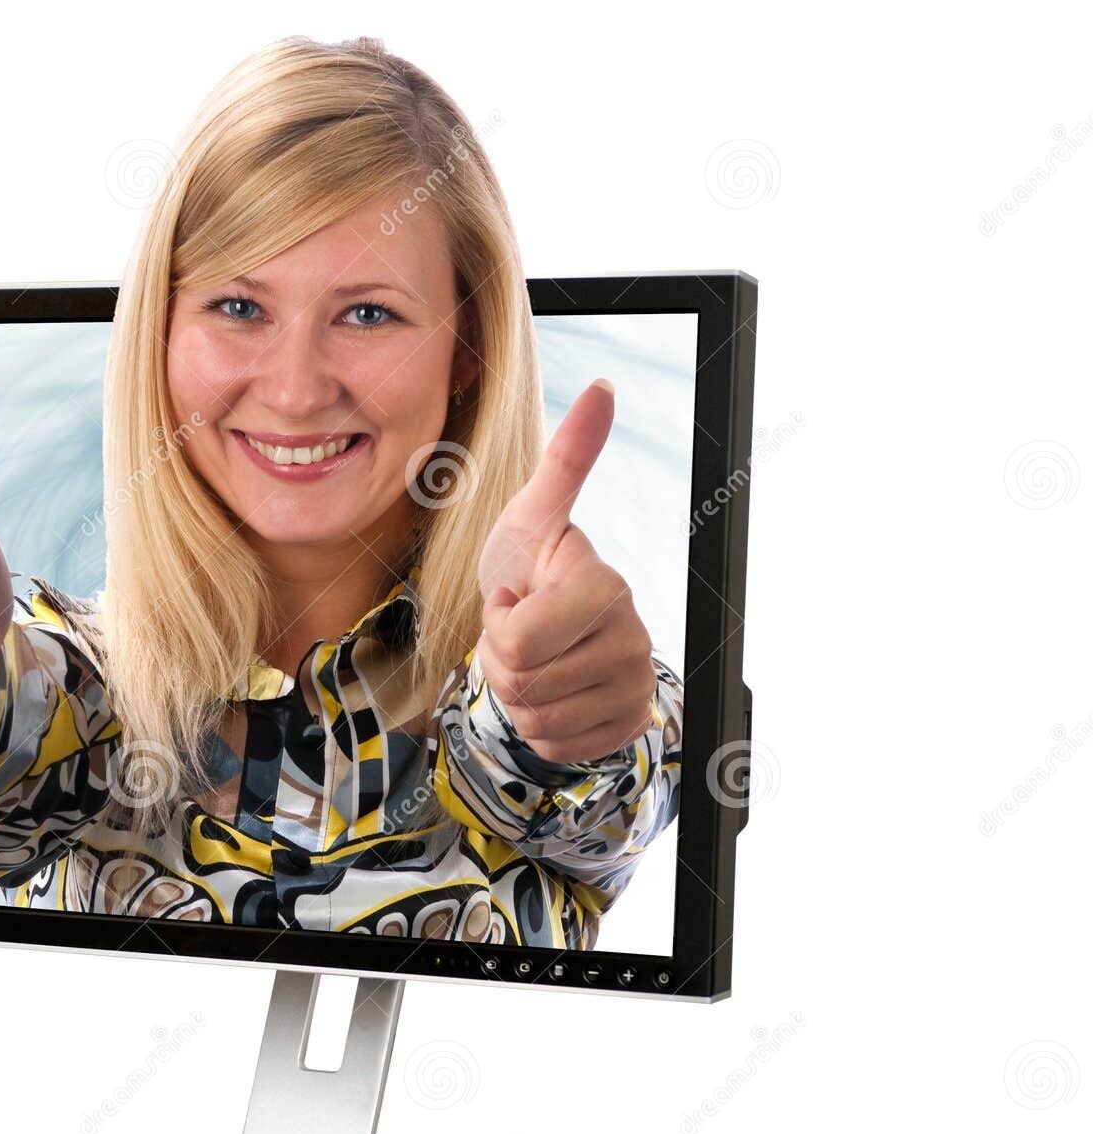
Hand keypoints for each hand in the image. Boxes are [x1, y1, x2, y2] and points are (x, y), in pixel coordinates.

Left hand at [475, 379, 656, 765]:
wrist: (553, 632)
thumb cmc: (533, 567)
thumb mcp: (533, 515)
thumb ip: (567, 458)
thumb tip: (604, 387)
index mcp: (607, 587)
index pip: (515, 640)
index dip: (499, 623)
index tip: (518, 596)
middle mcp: (633, 641)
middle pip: (519, 681)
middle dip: (502, 661)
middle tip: (522, 632)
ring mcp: (634, 690)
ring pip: (533, 717)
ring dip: (518, 693)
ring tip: (537, 658)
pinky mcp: (625, 730)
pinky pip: (552, 746)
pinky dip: (539, 726)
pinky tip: (555, 690)